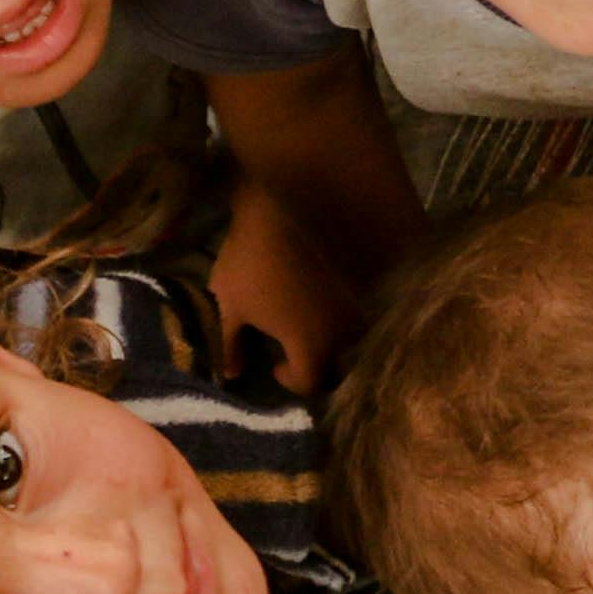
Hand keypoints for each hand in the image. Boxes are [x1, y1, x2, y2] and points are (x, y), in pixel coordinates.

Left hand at [204, 179, 366, 391]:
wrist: (281, 209)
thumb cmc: (251, 262)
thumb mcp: (228, 305)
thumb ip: (229, 345)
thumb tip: (230, 375)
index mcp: (311, 347)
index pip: (309, 384)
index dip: (290, 379)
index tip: (275, 365)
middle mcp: (342, 334)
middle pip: (337, 367)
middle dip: (316, 364)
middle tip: (296, 351)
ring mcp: (357, 307)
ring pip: (351, 341)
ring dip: (333, 342)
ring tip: (310, 328)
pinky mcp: (364, 284)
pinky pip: (357, 313)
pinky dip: (341, 316)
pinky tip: (322, 302)